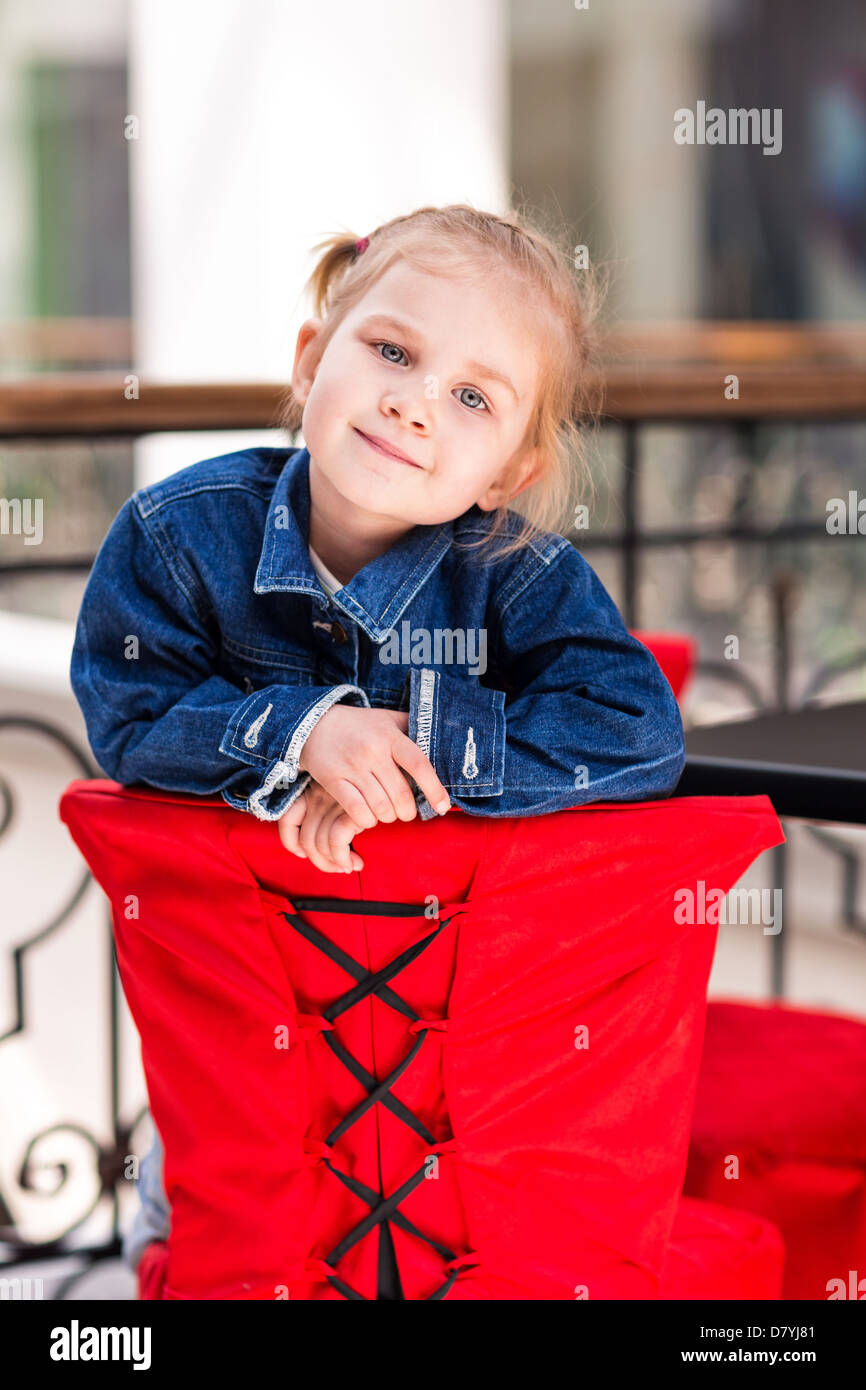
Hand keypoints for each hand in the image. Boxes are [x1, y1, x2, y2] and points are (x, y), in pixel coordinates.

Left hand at [278, 781, 365, 872]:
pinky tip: (355, 863)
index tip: (304, 854)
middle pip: (306, 838)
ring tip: (350, 866)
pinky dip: (342, 858)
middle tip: (339, 868)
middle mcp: (320, 793)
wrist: (402, 771)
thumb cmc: (374, 788)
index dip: (291, 842)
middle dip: (320, 862)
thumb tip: (312, 851)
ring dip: (333, 864)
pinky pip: (336, 841)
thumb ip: (331, 814)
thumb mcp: (347, 798)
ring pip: (319, 844)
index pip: (288, 819)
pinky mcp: (350, 809)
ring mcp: (334, 801)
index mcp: (314, 788)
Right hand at [297, 705, 449, 828]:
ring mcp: (351, 766)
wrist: (314, 723)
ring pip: (380, 806)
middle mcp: (372, 750)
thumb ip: (412, 727)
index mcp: (390, 735)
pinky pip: (356, 809)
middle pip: (400, 794)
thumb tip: (444, 738)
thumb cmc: (359, 725)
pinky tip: (368, 817)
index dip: (434, 789)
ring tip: (387, 814)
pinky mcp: (332, 779)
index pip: (418, 765)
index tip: (443, 807)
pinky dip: (366, 820)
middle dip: (407, 811)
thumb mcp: (387, 718)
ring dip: (388, 817)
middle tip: (406, 813)